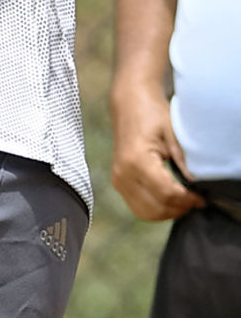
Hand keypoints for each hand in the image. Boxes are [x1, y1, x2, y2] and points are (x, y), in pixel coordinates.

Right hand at [109, 83, 203, 220]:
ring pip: (144, 212)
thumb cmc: (151, 114)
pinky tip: (168, 198)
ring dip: (166, 212)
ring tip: (182, 202)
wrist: (129, 105)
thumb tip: (195, 185)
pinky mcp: (118, 181)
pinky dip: (155, 208)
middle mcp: (123, 174)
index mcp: (137, 161)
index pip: (165, 194)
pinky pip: (137, 205)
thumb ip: (184, 162)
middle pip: (154, 208)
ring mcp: (118, 179)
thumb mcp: (173, 135)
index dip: (186, 200)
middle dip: (177, 209)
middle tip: (194, 201)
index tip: (200, 197)